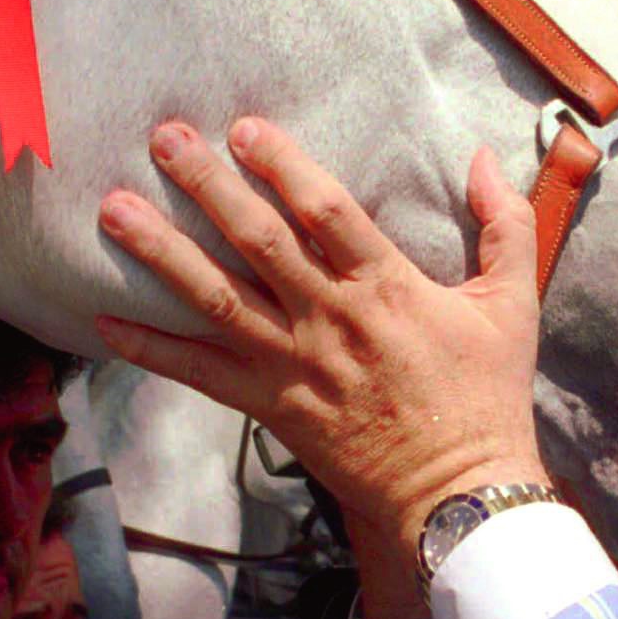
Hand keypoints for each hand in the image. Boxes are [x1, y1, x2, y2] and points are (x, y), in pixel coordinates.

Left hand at [97, 119, 545, 618]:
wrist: (461, 491)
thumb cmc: (488, 395)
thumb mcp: (513, 303)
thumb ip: (504, 223)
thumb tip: (479, 154)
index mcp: (389, 287)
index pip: (327, 210)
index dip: (283, 165)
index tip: (244, 127)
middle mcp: (332, 319)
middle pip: (257, 240)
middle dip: (207, 185)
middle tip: (163, 139)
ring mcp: (295, 365)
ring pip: (216, 298)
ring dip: (161, 252)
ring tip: (113, 210)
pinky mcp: (272, 408)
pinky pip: (200, 375)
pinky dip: (151, 349)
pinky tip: (104, 320)